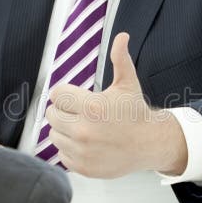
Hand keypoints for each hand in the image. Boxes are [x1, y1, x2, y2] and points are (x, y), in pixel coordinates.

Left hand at [46, 32, 187, 177]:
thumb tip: (122, 36)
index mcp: (92, 107)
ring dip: (65, 130)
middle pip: (51, 114)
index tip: (78, 97)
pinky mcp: (82, 166)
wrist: (149, 144)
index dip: (67, 94)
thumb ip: (120, 58)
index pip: (57, 95)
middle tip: (81, 113)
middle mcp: (84, 130)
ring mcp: (82, 151)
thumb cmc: (135, 112)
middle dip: (64, 111)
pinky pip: (61, 154)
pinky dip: (70, 149)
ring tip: (84, 128)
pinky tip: (87, 143)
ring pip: (54, 135)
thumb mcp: (128, 83)